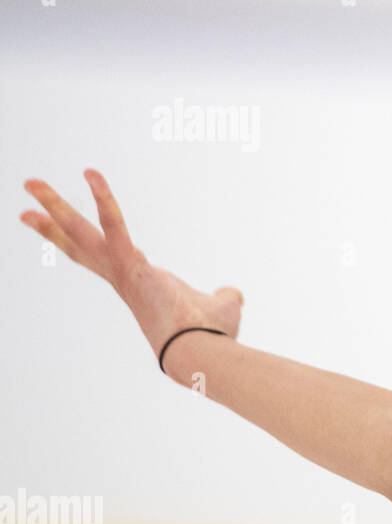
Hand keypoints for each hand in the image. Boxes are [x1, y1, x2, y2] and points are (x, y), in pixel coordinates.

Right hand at [19, 169, 243, 372]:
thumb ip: (225, 297)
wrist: (203, 350)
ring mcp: (121, 271)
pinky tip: (91, 174)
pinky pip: (113, 226)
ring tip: (30, 182)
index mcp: (138, 283)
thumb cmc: (211, 335)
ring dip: (54, 206)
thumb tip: (233, 295)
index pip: (101, 255)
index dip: (80, 240)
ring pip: (81, 233)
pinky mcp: (130, 265)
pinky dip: (104, 199)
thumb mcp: (220, 308)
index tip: (61, 227)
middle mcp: (122, 277)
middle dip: (51, 221)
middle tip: (27, 201)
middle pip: (78, 244)